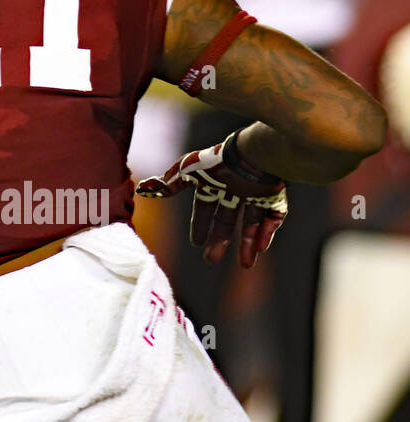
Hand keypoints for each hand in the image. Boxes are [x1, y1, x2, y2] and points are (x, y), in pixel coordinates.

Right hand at [135, 132, 287, 267]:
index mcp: (214, 183)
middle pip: (226, 219)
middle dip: (220, 239)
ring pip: (251, 223)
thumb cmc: (217, 161)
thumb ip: (170, 182)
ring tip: (245, 265)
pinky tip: (260, 249)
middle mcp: (234, 189)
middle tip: (210, 260)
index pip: (205, 207)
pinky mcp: (275, 196)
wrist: (251, 156)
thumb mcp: (187, 171)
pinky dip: (267, 234)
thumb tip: (145, 189)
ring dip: (248, 244)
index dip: (200, 224)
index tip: (196, 243)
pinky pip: (273, 218)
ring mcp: (256, 193)